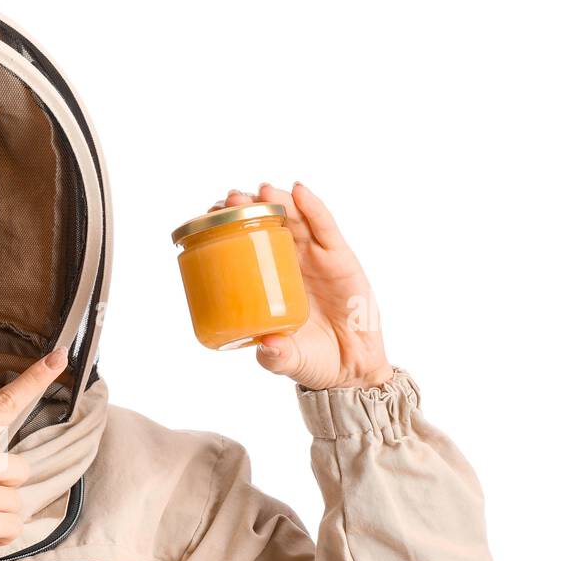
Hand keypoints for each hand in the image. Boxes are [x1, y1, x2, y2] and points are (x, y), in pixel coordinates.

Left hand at [210, 183, 393, 389]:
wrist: (353, 370)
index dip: (228, 230)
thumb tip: (266, 346)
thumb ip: (275, 356)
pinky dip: (314, 207)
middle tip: (228, 198)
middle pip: (267, 226)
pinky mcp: (341, 260)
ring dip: (277, 201)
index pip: (245, 248)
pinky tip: (299, 191)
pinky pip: (326, 228)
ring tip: (260, 189)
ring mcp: (316, 260)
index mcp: (269, 284)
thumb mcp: (287, 360)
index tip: (208, 217)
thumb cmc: (313, 361)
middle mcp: (290, 266)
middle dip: (247, 208)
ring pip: (295, 220)